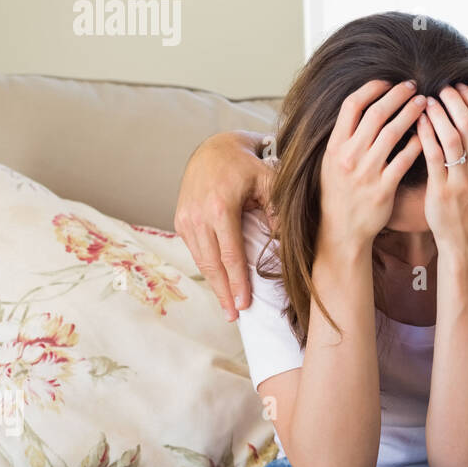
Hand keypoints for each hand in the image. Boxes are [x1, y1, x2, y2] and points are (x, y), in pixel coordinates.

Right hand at [175, 130, 275, 319]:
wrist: (213, 149)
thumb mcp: (269, 182)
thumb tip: (286, 245)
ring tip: (227, 307)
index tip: (244, 304)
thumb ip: (278, 213)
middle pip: (212, 264)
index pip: (230, 254)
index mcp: (219, 207)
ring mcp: (185, 219)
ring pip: (201, 261)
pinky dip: (207, 269)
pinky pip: (195, 251)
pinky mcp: (180, 221)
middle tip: (234, 316)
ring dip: (214, 285)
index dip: (237, 282)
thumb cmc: (246, 166)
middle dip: (223, 293)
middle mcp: (197, 215)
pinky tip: (219, 284)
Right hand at [316, 79, 427, 262]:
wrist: (341, 231)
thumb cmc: (339, 193)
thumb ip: (347, 137)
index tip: (388, 81)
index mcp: (335, 146)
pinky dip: (417, 144)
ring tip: (425, 103)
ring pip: (392, 133)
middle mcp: (349, 155)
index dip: (371, 88)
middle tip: (414, 85)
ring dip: (410, 114)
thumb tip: (365, 107)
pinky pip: (404, 160)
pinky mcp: (382, 189)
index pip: (352, 105)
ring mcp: (366, 172)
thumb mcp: (332, 162)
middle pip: (375, 114)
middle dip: (397, 95)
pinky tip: (428, 134)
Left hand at [417, 83, 467, 254]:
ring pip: (452, 136)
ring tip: (428, 100)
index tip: (461, 87)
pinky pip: (434, 155)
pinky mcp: (443, 191)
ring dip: (439, 114)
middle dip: (455, 100)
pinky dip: (426, 134)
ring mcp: (464, 181)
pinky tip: (419, 122)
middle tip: (442, 87)